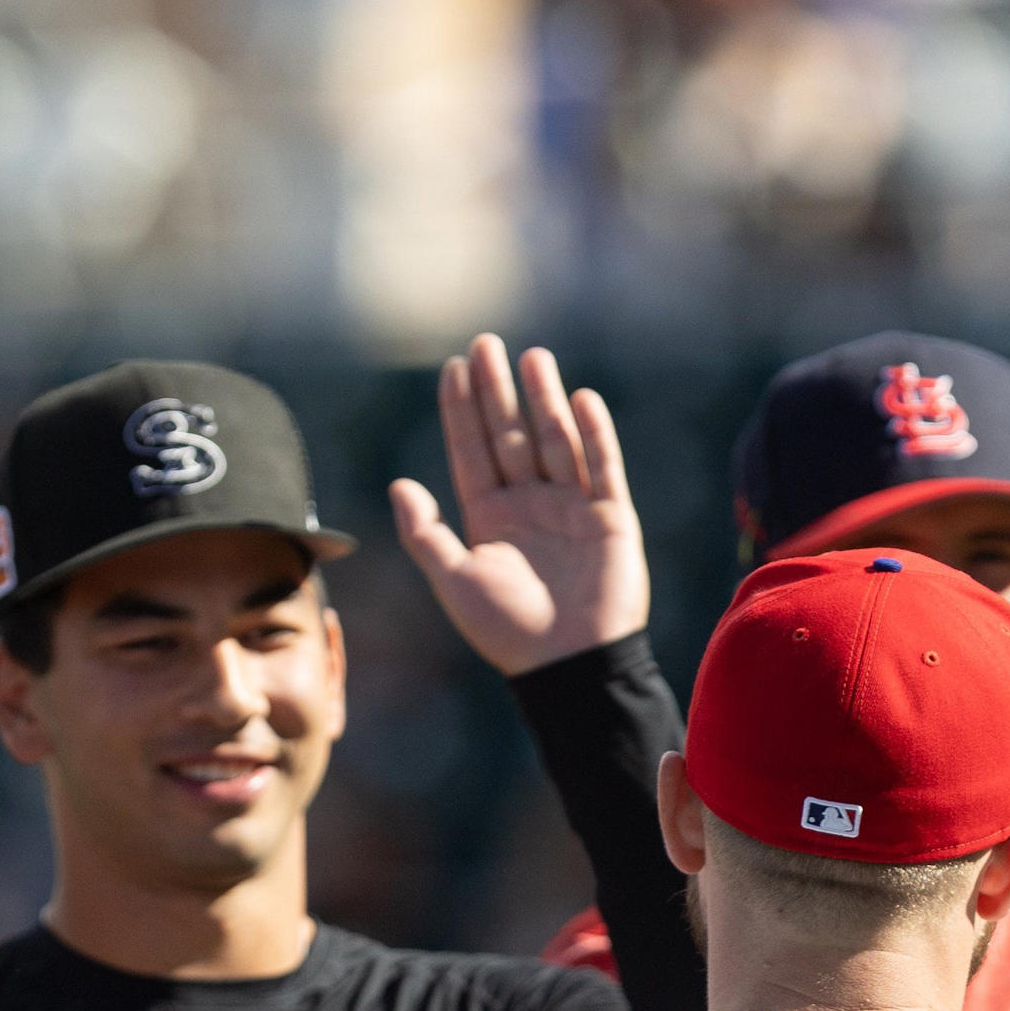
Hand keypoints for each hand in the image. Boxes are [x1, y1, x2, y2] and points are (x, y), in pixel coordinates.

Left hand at [388, 334, 651, 675]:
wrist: (568, 666)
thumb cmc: (508, 631)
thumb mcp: (455, 581)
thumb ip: (425, 533)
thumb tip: (399, 484)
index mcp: (490, 519)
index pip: (473, 451)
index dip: (462, 411)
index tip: (451, 368)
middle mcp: (530, 506)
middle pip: (512, 435)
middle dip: (498, 391)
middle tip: (485, 344)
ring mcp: (572, 508)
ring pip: (556, 441)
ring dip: (543, 400)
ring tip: (532, 358)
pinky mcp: (611, 519)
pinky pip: (602, 467)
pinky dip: (594, 434)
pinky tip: (580, 399)